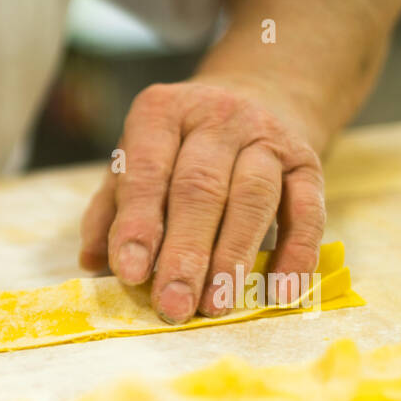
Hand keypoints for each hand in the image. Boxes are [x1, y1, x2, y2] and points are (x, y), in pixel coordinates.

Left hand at [78, 78, 325, 321]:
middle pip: (200, 189)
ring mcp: (268, 136)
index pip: (147, 171)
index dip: (138, 225)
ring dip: (233, 258)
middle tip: (173, 305)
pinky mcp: (308, 162)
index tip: (131, 274)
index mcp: (161, 113)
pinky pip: (307, 210)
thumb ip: (109, 211)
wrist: (257, 95)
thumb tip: (93, 263)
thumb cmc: (177, 148)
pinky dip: (296, 254)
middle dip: (185, 254)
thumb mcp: (134, 164)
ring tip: (215, 305)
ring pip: (253, 198)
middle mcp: (217, 116)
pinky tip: (280, 291)